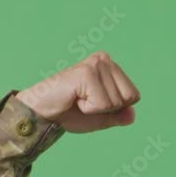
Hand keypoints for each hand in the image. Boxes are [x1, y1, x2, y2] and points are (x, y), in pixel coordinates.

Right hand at [15, 51, 140, 133]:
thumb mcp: (100, 117)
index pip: (134, 96)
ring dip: (96, 108)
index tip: (92, 102)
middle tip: (84, 100)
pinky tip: (73, 98)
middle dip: (107, 108)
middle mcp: (104, 59)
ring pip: (116, 102)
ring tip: (77, 98)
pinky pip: (103, 103)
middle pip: (129, 98)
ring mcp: (96, 64)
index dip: (115, 108)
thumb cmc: (68, 112)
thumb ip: (118, 116)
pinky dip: (88, 108)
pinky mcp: (86, 72)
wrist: (41, 113)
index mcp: (110, 66)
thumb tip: (133, 115)